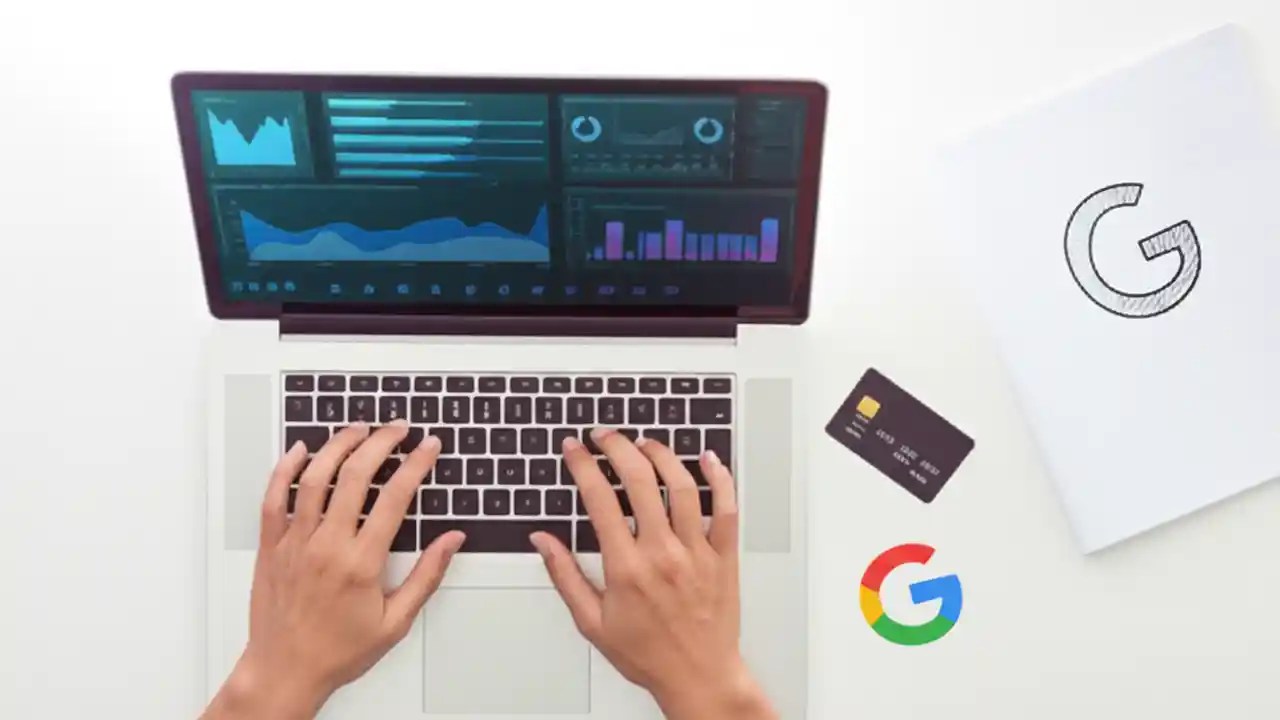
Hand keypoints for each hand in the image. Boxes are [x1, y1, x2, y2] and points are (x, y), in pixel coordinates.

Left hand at [202, 422, 464, 719]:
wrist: (285, 671)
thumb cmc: (337, 652)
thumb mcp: (396, 621)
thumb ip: (427, 576)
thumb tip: (451, 541)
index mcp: (361, 563)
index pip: (395, 497)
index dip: (416, 464)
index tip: (428, 447)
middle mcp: (327, 546)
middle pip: (356, 475)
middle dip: (382, 442)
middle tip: (397, 429)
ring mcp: (295, 543)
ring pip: (314, 477)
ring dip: (338, 445)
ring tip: (358, 429)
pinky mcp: (271, 546)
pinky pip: (274, 498)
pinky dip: (285, 469)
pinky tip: (301, 451)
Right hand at [530, 429, 775, 719]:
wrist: (699, 677)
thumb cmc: (648, 655)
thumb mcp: (592, 622)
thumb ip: (565, 576)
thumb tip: (543, 540)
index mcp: (626, 568)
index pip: (599, 499)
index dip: (583, 465)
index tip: (575, 449)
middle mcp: (662, 553)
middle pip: (639, 480)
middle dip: (617, 446)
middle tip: (604, 435)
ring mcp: (697, 552)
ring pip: (682, 486)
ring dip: (661, 454)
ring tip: (644, 442)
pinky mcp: (724, 556)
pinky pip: (727, 508)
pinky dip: (720, 478)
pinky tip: (708, 459)